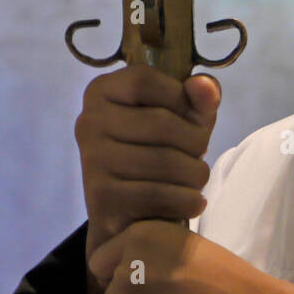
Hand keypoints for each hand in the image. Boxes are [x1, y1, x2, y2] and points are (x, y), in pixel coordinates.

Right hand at [75, 65, 221, 293]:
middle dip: (196, 142)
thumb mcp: (183, 117)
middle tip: (200, 155)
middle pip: (160, 123)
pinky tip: (192, 201)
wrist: (130, 213)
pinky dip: (187, 200)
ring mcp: (92, 160)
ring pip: (164, 161)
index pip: (144, 80)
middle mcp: (89, 122)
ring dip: (195, 174)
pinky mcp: (101, 197)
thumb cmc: (160, 150)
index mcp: (101, 91)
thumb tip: (205, 85)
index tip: (190, 117)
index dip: (179, 97)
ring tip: (197, 178)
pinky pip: (158, 194)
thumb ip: (198, 97)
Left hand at [88, 220, 293, 293]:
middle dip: (126, 293)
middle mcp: (128, 258)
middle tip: (162, 293)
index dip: (118, 270)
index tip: (143, 277)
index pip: (99, 258)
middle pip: (106, 286)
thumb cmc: (219, 275)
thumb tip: (113, 261)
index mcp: (140, 233)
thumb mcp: (178, 242)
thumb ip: (143, 245)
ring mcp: (128, 291)